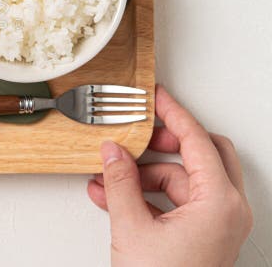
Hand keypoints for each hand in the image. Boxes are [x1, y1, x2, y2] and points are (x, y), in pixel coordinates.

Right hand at [87, 84, 252, 266]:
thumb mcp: (131, 227)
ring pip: (182, 180)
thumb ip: (119, 181)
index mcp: (219, 203)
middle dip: (164, 145)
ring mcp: (216, 225)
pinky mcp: (202, 237)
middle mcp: (226, 211)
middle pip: (202, 155)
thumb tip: (112, 151)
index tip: (157, 96)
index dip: (174, 114)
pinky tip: (112, 197)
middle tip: (137, 135)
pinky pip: (175, 202)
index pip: (197, 141)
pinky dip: (145, 196)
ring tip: (107, 177)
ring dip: (143, 176)